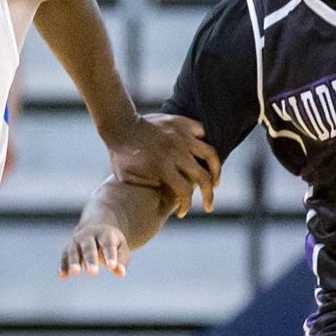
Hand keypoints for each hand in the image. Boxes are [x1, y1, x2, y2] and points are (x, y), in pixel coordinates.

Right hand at [59, 223, 129, 279]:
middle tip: (92, 272)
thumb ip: (122, 261)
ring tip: (75, 272)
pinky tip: (62, 277)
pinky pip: (64, 257)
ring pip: (74, 251)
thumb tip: (120, 273)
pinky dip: (63, 266)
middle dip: (90, 259)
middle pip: (89, 247)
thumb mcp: (121, 249)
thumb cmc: (112, 243)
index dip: (110, 255)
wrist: (95, 230)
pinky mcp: (67, 249)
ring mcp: (77, 241)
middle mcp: (89, 235)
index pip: (108, 244)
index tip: (111, 266)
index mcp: (105, 234)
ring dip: (74, 262)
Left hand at [105, 113, 220, 217]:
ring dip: (216, 171)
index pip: (184, 191)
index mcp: (161, 166)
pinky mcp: (181, 122)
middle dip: (208, 196)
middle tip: (208, 206)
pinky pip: (201, 131)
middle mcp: (175, 150)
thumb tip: (167, 196)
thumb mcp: (127, 178)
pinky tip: (203, 155)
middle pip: (203, 176)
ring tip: (215, 182)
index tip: (182, 213)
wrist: (119, 124)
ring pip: (210, 153)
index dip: (186, 206)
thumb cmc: (121, 155)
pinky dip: (205, 143)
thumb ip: (148, 188)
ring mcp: (181, 135)